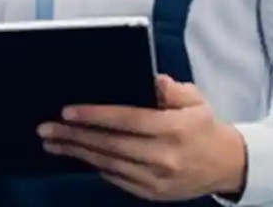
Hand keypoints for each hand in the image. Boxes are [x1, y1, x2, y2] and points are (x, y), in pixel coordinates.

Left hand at [38, 75, 247, 201]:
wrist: (227, 165)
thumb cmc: (203, 126)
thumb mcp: (194, 100)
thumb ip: (169, 89)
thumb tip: (148, 79)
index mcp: (174, 129)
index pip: (127, 120)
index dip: (94, 116)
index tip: (67, 111)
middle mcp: (164, 157)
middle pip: (110, 145)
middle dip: (74, 136)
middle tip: (45, 129)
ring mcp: (157, 180)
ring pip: (108, 164)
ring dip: (77, 153)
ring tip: (52, 143)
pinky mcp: (152, 194)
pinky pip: (116, 179)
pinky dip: (95, 166)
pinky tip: (77, 155)